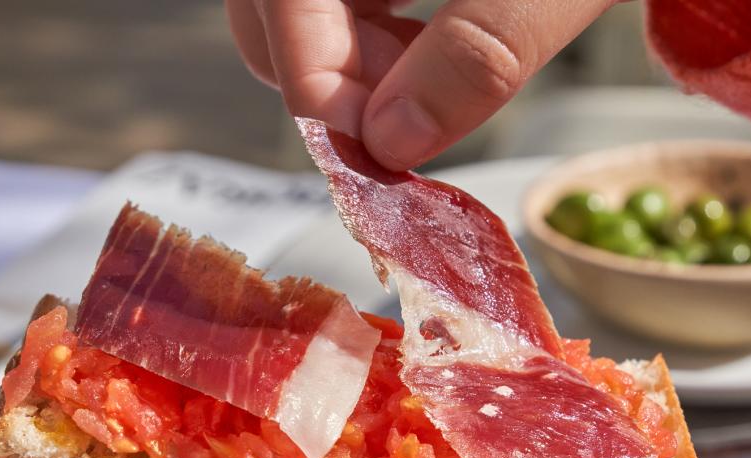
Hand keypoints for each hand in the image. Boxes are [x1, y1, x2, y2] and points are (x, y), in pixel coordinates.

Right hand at [227, 0, 614, 170]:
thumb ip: (480, 48)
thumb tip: (393, 141)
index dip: (319, 83)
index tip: (383, 150)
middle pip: (270, 7)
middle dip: (334, 77)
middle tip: (416, 112)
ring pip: (301, 6)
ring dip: (354, 62)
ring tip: (438, 74)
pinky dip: (375, 32)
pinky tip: (433, 38)